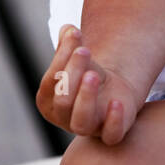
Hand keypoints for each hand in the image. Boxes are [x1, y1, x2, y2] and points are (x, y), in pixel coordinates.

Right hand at [36, 23, 144, 144]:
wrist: (112, 92)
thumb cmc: (87, 74)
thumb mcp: (78, 58)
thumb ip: (69, 44)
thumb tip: (68, 29)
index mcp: (48, 100)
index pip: (50, 81)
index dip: (61, 57)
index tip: (75, 33)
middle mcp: (64, 118)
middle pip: (63, 100)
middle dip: (72, 73)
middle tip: (84, 50)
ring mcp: (87, 128)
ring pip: (81, 122)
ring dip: (86, 97)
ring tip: (93, 74)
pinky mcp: (111, 134)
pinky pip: (111, 136)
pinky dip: (113, 121)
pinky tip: (116, 102)